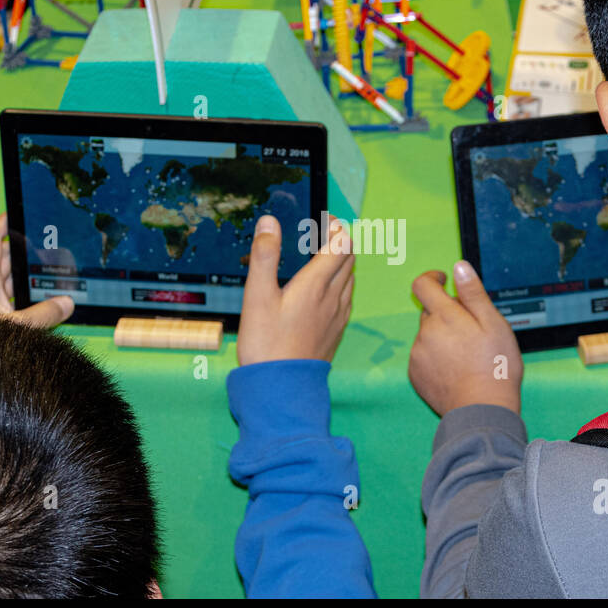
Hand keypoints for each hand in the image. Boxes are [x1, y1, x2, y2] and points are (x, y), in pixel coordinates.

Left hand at [0, 213, 73, 328]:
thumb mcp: (17, 327)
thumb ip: (44, 315)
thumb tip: (67, 303)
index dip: (3, 221)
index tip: (17, 210)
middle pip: (4, 256)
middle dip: (23, 246)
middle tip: (44, 238)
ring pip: (8, 276)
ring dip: (25, 270)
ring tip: (49, 265)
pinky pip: (12, 295)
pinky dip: (26, 291)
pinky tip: (43, 297)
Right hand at [237, 214, 353, 365]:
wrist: (281, 388)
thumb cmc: (266, 344)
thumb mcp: (256, 296)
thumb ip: (264, 256)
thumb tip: (270, 223)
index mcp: (316, 284)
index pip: (341, 244)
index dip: (336, 227)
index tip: (325, 219)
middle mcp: (333, 297)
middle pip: (350, 259)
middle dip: (340, 241)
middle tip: (325, 234)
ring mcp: (338, 316)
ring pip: (350, 279)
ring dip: (343, 263)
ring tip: (325, 258)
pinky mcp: (336, 332)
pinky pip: (347, 300)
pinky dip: (342, 286)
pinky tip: (327, 293)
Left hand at [409, 261, 522, 415]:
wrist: (481, 409)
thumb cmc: (494, 366)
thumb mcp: (493, 323)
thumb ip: (473, 293)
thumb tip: (458, 267)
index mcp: (444, 316)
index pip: (423, 285)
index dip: (432, 278)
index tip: (443, 280)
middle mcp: (425, 333)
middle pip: (429, 311)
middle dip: (447, 314)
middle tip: (472, 330)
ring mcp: (418, 355)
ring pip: (428, 335)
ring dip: (442, 337)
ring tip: (467, 354)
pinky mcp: (416, 374)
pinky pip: (424, 356)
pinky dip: (437, 357)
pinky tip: (456, 368)